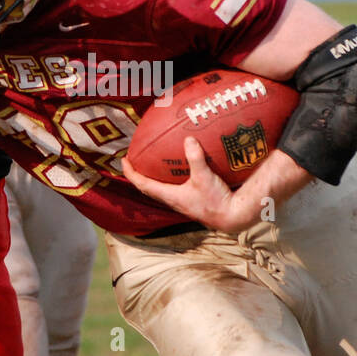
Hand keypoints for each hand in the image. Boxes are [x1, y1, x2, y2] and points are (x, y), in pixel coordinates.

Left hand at [122, 136, 308, 234]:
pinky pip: (176, 187)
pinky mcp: (193, 200)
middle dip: (141, 174)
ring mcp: (183, 201)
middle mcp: (173, 200)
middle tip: (136, 160)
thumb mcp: (204, 177)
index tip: (123, 161)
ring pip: (162, 188)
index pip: (143, 184)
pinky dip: (173, 177)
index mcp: (169, 196)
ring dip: (156, 176)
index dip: (131, 173)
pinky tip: (181, 167)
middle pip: (149, 187)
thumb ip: (195, 158)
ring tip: (155, 162)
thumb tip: (188, 139)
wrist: (233, 216)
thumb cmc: (215, 201)